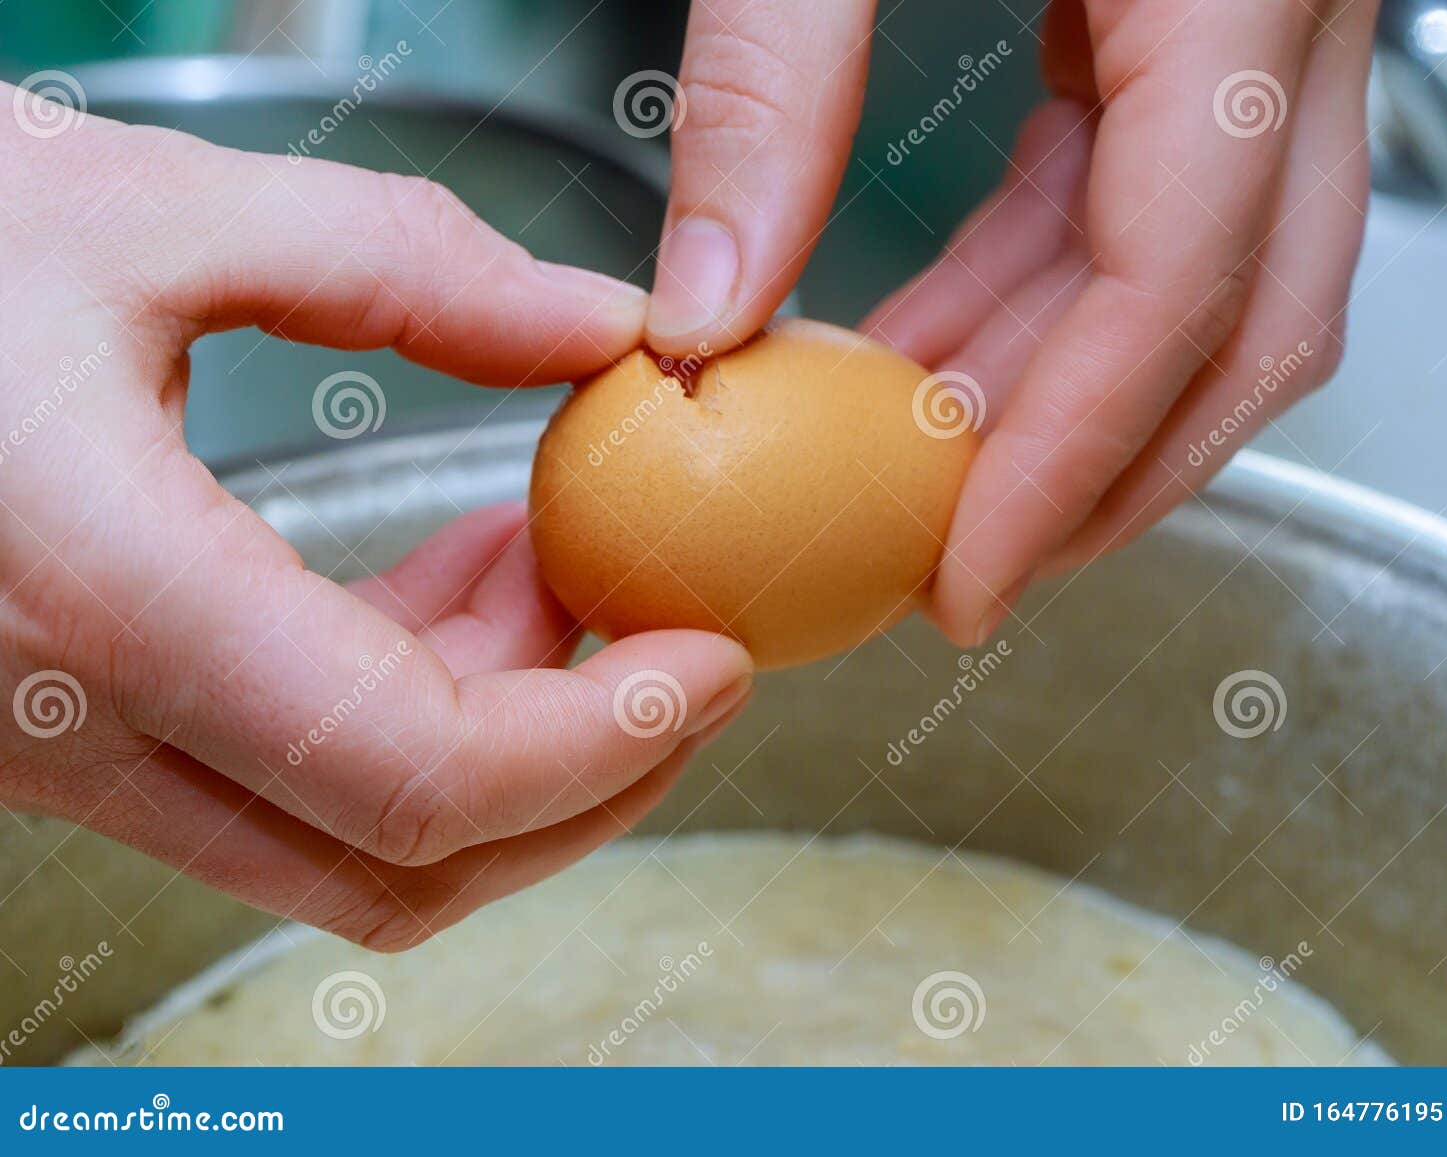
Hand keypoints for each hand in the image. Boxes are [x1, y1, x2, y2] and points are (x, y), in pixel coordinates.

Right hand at [0, 91, 752, 950]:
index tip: (711, 659)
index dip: (606, 740)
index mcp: (107, 604)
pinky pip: (279, 779)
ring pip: (346, 841)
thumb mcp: (145, 210)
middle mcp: (76, 728)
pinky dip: (406, 706)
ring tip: (565, 569)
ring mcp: (66, 754)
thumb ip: (398, 265)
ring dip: (501, 733)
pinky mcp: (70, 733)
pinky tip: (461, 579)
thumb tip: (592, 323)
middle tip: (676, 646)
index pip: (423, 778)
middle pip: (405, 860)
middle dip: (585, 773)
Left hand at [651, 0, 1376, 644]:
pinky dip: (1041, 304)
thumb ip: (772, 83)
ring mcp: (1258, 19)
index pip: (1185, 280)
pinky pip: (1146, 203)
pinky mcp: (1193, 18)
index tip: (968, 586)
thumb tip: (704, 318)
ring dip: (1063, 399)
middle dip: (1106, 471)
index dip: (1074, 459)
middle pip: (1246, 317)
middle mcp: (1289, 8)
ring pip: (1209, 278)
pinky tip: (928, 356)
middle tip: (963, 576)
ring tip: (913, 484)